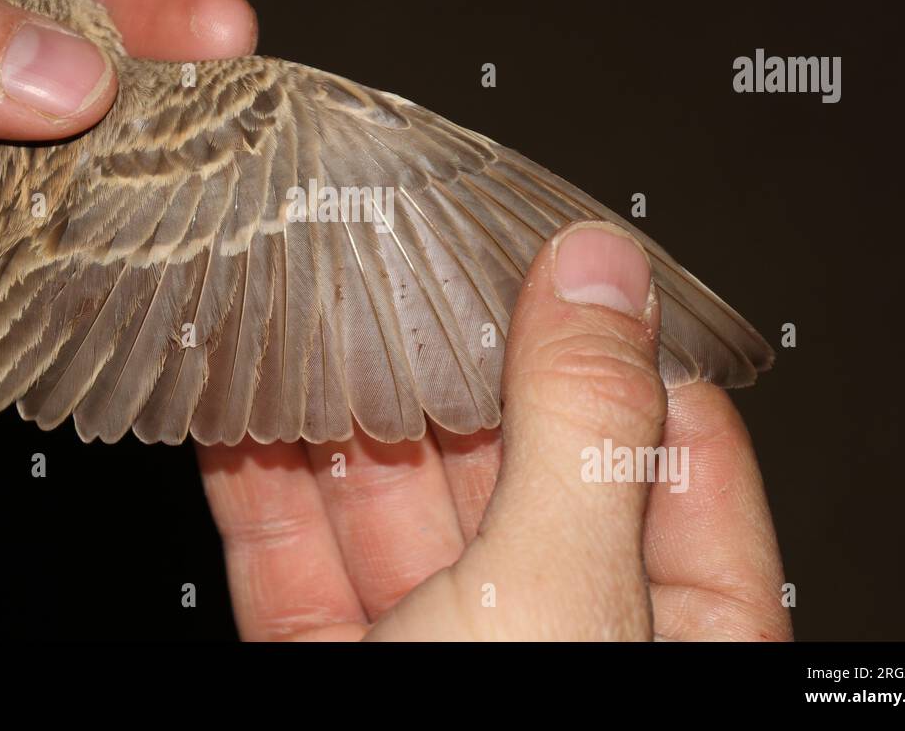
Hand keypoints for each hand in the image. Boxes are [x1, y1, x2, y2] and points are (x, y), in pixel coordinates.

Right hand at [198, 221, 791, 639]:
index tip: (550, 244)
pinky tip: (236, 396)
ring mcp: (436, 646)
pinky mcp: (330, 660)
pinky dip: (260, 474)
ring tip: (303, 292)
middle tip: (393, 245)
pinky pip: (292, 551)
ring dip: (343, 402)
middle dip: (444, 354)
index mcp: (667, 624)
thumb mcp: (558, 588)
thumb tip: (599, 269)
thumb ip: (581, 423)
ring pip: (392, 496)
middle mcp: (554, 628)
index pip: (668, 440)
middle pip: (510, 456)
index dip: (613, 331)